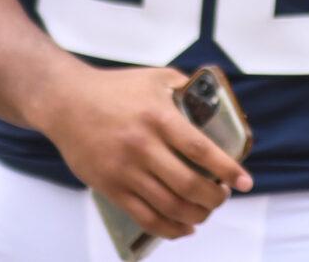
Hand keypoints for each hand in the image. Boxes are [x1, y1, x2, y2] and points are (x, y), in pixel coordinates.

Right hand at [34, 64, 251, 240]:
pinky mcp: (110, 185)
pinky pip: (146, 217)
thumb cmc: (113, 89)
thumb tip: (217, 105)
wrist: (64, 101)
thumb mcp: (153, 78)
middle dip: (215, 198)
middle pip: (190, 185)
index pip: (201, 150)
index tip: (245, 182)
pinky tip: (183, 228)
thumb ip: (185, 89)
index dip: (227, 170)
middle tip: (222, 197)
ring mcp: (125, 168)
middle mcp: (142, 144)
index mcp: (157, 116)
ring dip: (196, 215)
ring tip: (204, 212)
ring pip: (171, 206)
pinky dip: (170, 229)